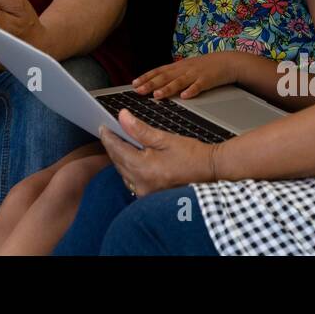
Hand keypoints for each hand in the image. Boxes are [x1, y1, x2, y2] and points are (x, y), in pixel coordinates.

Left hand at [100, 109, 218, 196]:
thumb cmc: (192, 155)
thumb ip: (140, 129)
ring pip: (124, 173)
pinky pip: (132, 181)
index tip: (102, 127)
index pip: (117, 150)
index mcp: (144, 168)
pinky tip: (130, 160)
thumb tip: (122, 117)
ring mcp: (146, 193)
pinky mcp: (151, 196)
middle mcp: (142, 184)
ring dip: (120, 159)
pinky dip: (129, 169)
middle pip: (118, 163)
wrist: (212, 171)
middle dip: (112, 147)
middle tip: (108, 132)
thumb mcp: (165, 138)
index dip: (108, 137)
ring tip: (118, 143)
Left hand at [132, 51, 241, 99]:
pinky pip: (199, 86)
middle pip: (165, 76)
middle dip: (151, 84)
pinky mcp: (208, 80)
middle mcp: (183, 69)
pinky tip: (186, 96)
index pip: (158, 71)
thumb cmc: (204, 68)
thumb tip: (155, 85)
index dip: (145, 77)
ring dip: (167, 88)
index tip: (133, 84)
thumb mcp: (185, 69)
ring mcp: (195, 74)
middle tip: (139, 91)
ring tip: (157, 95)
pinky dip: (192, 90)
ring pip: (179, 81)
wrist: (226, 62)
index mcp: (177, 67)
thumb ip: (172, 76)